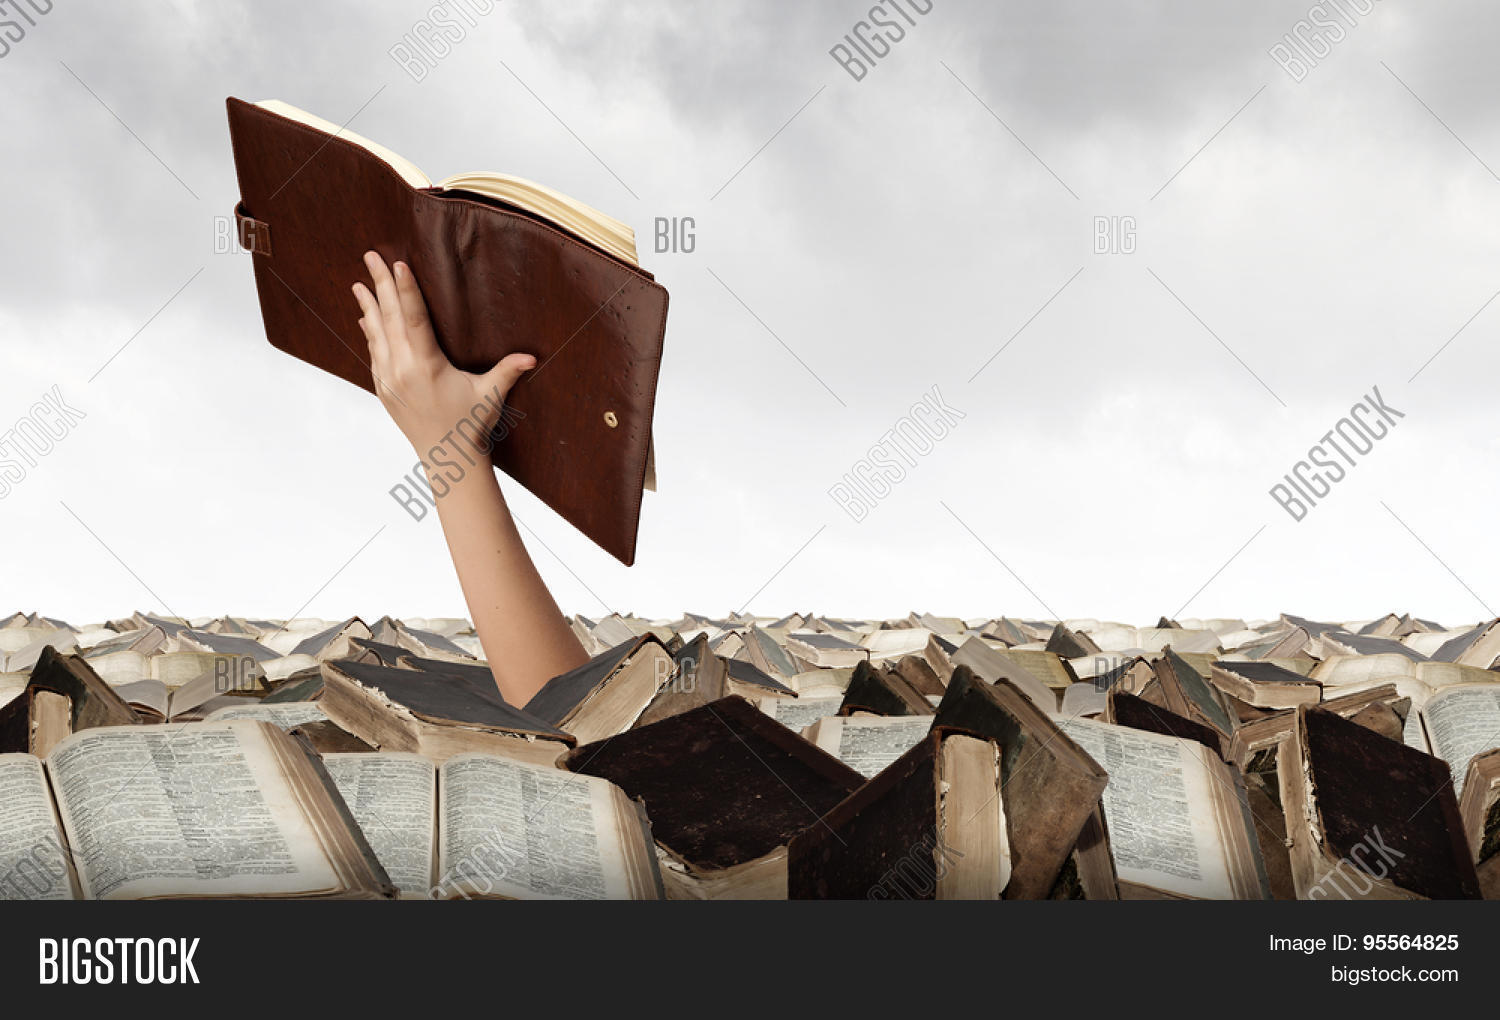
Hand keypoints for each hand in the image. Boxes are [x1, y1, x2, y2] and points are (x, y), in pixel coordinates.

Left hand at [351, 250, 534, 456]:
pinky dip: (370, 332)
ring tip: (358, 282)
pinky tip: (365, 318)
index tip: (397, 264)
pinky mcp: (384, 388)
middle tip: (371, 255)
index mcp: (427, 366)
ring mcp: (389, 379)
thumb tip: (532, 357)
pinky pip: (374, 352)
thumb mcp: (491, 395)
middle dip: (380, 284)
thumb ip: (508, 371)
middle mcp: (402, 369)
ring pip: (376, 333)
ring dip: (368, 306)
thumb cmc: (471, 424)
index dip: (406, 290)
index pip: (414, 318)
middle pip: (389, 318)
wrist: (446, 457)